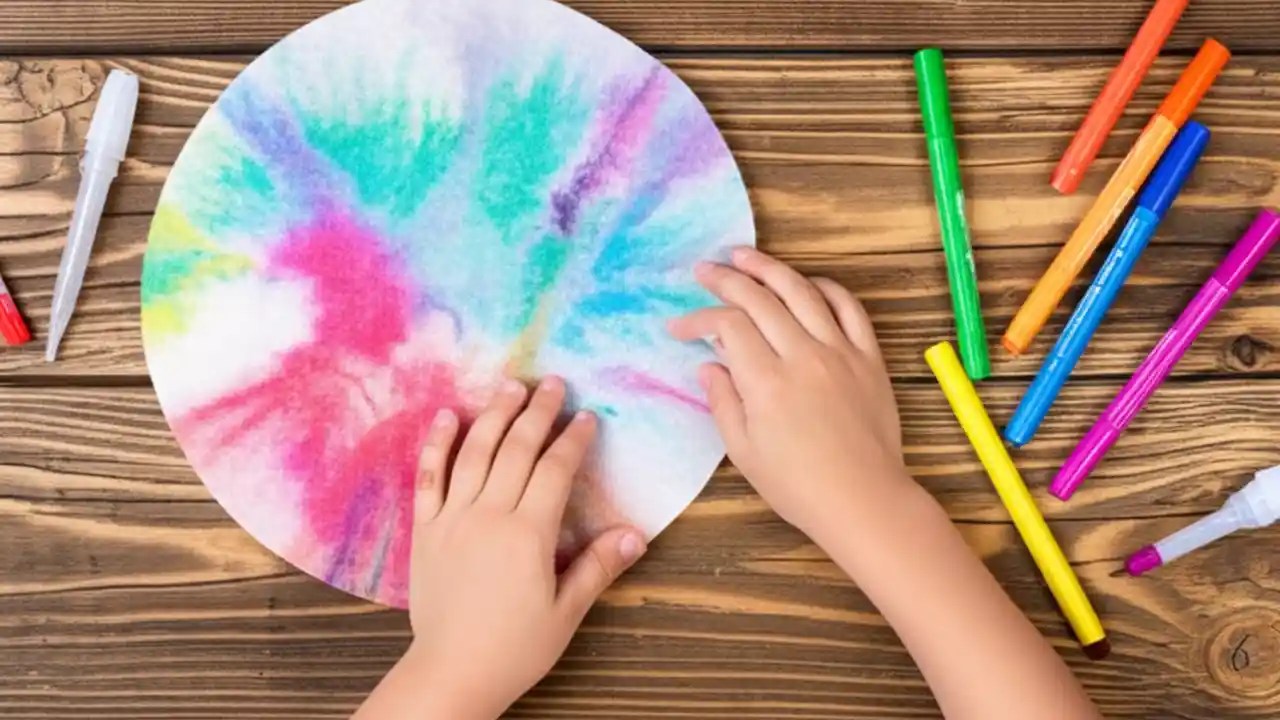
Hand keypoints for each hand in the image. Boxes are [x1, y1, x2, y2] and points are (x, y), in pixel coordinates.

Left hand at [357, 378, 646, 719]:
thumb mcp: (565, 612)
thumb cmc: (514, 648)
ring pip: (474, 453)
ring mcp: (452, 519)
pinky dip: (437, 444)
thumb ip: (597, 567)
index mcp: (527, 534)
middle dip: (538, 412)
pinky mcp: (425, 530)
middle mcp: (488, 516)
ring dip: (494, 414)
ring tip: (510, 385)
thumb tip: (635, 534)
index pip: (554, 471)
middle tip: (554, 383)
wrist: (451, 672)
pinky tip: (445, 416)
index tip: (588, 418)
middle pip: (516, 449)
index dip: (573, 440)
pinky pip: (429, 477)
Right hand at [668, 247, 907, 540]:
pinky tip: (804, 283)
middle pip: (759, 298)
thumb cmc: (798, 485)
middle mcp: (803, 356)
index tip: (678, 327)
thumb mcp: (744, 452)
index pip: (727, 326)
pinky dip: (824, 287)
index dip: (697, 319)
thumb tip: (708, 364)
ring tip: (743, 256)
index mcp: (767, 382)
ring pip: (801, 291)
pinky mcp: (868, 357)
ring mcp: (840, 352)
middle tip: (703, 270)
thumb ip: (723, 401)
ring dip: (769, 268)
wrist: (863, 500)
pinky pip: (848, 307)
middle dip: (725, 279)